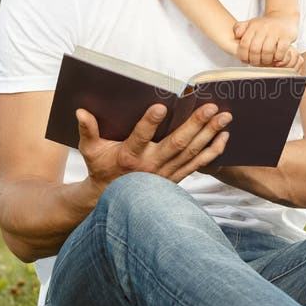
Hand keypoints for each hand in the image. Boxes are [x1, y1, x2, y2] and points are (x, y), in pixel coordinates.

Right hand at [76, 102, 231, 192]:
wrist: (113, 199)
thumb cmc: (102, 169)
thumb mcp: (90, 151)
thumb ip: (87, 131)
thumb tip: (81, 112)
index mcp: (129, 156)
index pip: (140, 138)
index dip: (149, 123)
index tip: (161, 106)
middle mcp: (150, 166)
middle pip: (176, 144)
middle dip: (195, 125)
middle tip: (211, 107)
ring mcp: (166, 173)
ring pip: (192, 152)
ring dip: (209, 134)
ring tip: (225, 117)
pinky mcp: (177, 177)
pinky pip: (198, 164)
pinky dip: (213, 151)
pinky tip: (224, 136)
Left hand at [233, 12, 302, 70]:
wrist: (284, 17)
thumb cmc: (265, 24)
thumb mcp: (251, 23)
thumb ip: (240, 28)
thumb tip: (236, 35)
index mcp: (253, 25)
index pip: (244, 44)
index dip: (244, 55)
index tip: (246, 61)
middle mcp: (264, 28)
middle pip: (255, 49)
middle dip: (255, 60)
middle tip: (256, 63)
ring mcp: (276, 32)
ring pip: (267, 51)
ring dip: (266, 60)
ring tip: (266, 62)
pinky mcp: (286, 36)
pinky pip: (280, 50)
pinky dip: (277, 57)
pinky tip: (276, 58)